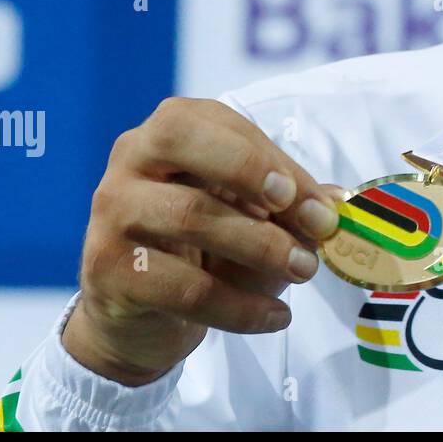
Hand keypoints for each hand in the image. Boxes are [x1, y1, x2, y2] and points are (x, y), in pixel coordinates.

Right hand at [62, 97, 341, 385]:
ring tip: (304, 269)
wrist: (139, 317)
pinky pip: (185, 288)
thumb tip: (335, 202)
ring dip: (262, 245)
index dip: (275, 159)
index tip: (320, 203)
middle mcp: (131, 160)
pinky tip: (276, 315)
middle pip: (182, 140)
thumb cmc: (204, 246)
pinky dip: (240, 305)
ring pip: (190, 215)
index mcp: (170, 130)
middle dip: (250, 170)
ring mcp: (112, 213)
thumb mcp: (251, 214)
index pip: (222, 124)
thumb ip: (291, 202)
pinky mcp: (107, 270)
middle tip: (301, 211)